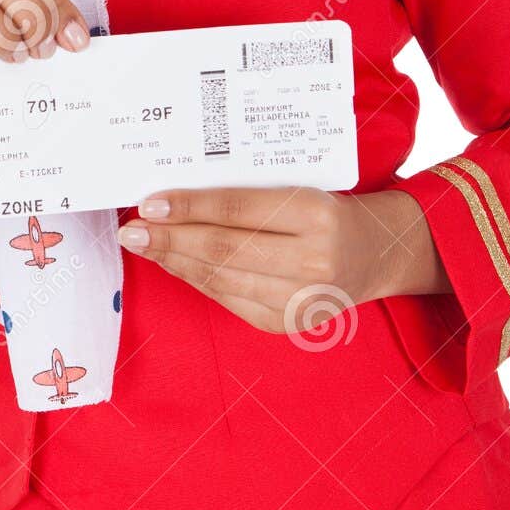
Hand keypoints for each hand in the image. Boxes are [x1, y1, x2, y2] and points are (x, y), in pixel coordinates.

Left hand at [116, 186, 451, 332]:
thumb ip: (249, 192)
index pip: (239, 210)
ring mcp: (301, 298)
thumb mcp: (301, 185)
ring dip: (175, 262)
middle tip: (132, 229)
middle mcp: (313, 259)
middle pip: (224, 249)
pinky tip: (175, 264)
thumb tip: (179, 196)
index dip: (190, 207)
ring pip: (222, 278)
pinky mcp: (287, 323)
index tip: (150, 202)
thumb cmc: (328, 209)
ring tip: (144, 245)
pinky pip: (229, 299)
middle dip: (170, 239)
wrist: (377, 252)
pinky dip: (197, 280)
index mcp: (317, 213)